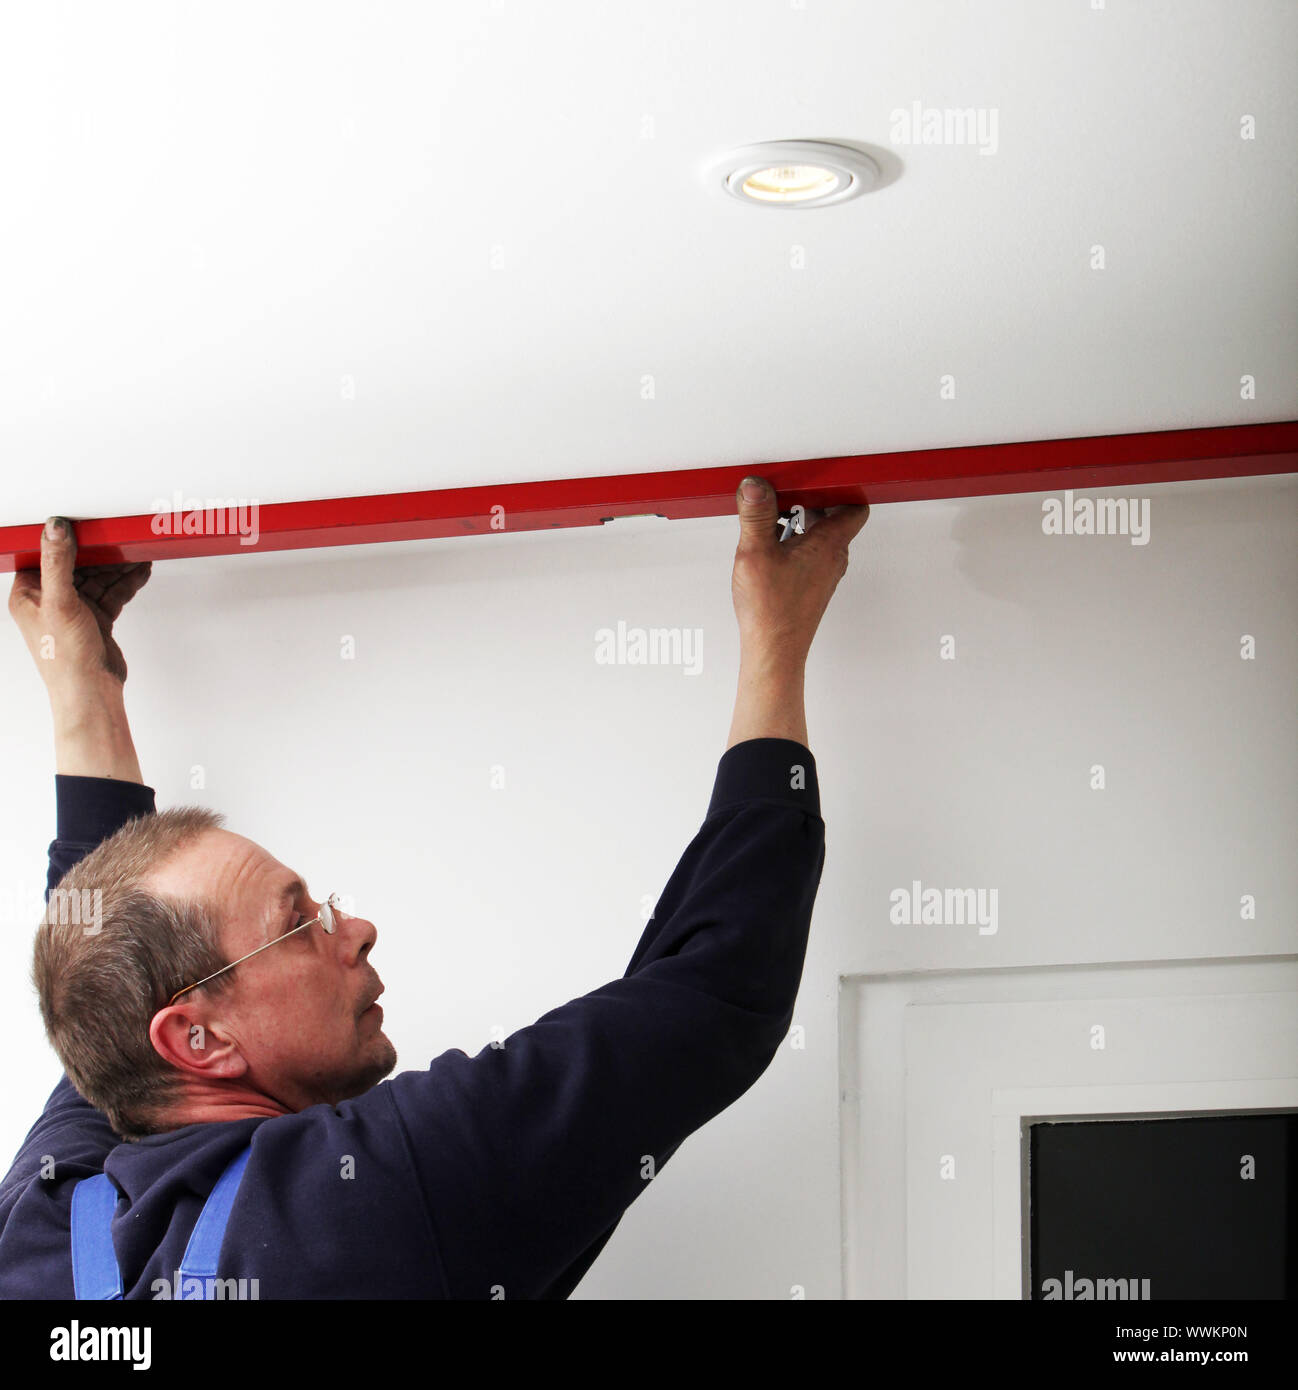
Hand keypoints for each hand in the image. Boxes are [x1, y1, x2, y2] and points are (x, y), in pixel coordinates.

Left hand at [8, 518, 152, 696]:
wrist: (91, 691)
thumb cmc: (65, 658)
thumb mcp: (60, 601)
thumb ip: (58, 562)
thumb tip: (55, 527)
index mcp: (29, 595)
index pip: (44, 556)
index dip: (63, 539)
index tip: (82, 524)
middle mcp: (49, 602)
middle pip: (76, 565)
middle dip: (99, 552)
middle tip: (118, 538)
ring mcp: (74, 611)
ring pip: (97, 579)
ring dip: (117, 567)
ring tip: (136, 553)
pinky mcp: (95, 621)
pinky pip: (111, 594)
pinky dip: (125, 583)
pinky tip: (139, 573)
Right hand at [730, 477, 868, 663]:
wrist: (774, 650)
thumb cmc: (772, 610)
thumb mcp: (756, 551)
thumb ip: (756, 515)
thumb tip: (756, 486)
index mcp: (829, 544)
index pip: (854, 506)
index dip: (840, 488)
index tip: (816, 478)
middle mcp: (832, 558)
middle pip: (831, 517)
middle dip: (808, 501)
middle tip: (782, 493)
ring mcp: (822, 574)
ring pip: (817, 537)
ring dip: (796, 523)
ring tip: (768, 520)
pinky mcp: (810, 586)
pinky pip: (807, 554)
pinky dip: (791, 543)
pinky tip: (766, 549)